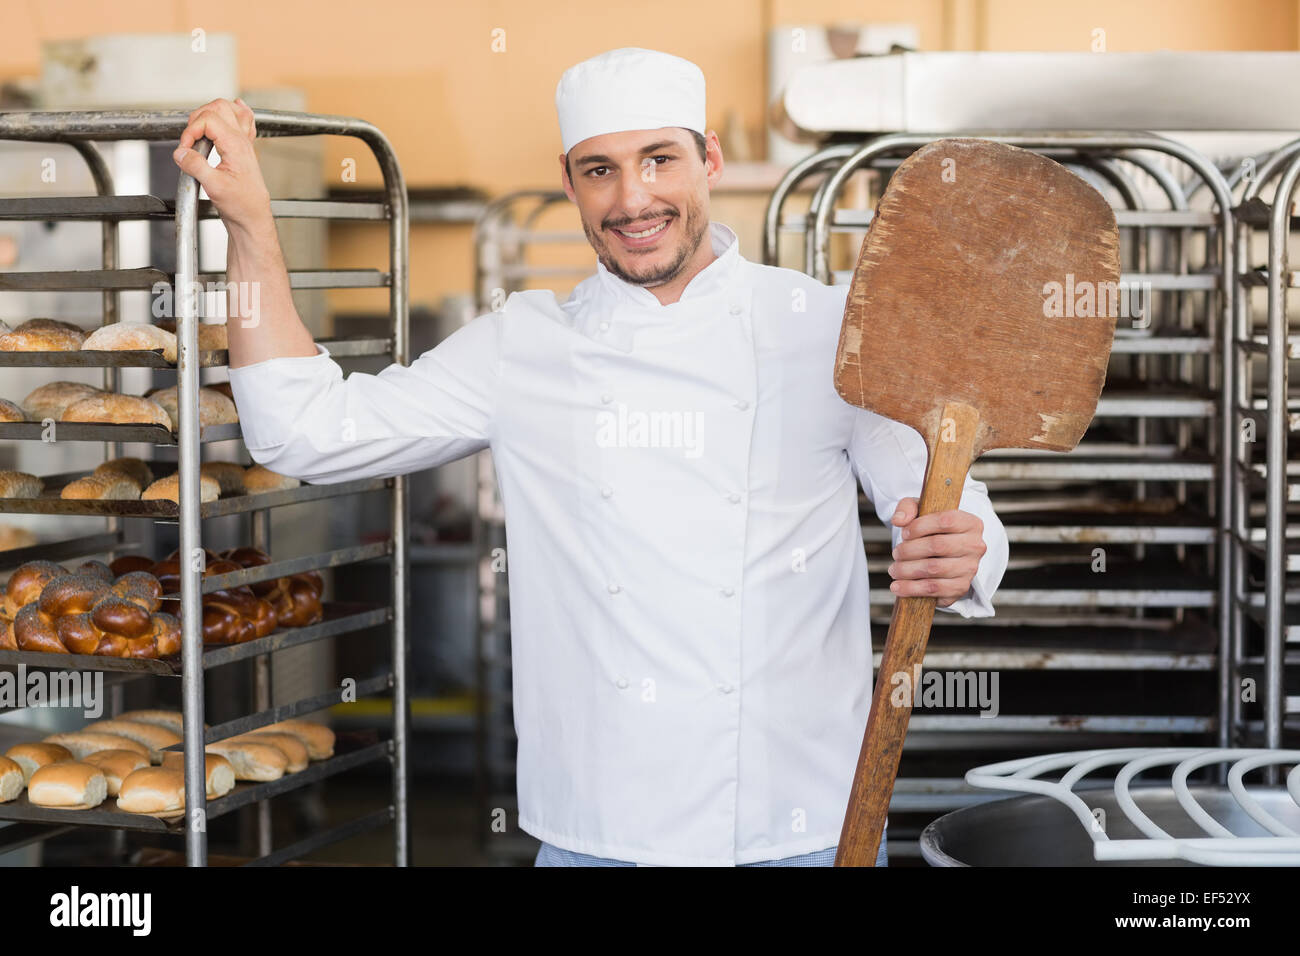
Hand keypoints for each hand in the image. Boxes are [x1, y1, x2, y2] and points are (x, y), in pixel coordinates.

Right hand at [172, 98, 271, 236]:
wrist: (253, 217)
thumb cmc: (241, 205)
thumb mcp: (214, 186)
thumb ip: (196, 166)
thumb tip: (180, 152)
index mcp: (235, 145)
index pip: (208, 119)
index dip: (191, 131)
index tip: (184, 149)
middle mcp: (241, 140)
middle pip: (218, 107)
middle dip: (197, 118)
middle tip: (189, 139)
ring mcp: (243, 143)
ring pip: (229, 110)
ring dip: (210, 113)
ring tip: (198, 130)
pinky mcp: (241, 149)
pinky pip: (243, 121)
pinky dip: (236, 113)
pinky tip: (234, 109)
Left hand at [886, 497, 985, 606]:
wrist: (942, 554)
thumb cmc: (931, 529)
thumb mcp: (921, 510)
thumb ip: (908, 507)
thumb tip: (899, 520)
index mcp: (970, 523)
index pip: (946, 520)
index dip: (920, 526)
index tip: (904, 533)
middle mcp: (975, 546)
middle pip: (937, 546)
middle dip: (909, 550)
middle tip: (895, 553)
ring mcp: (970, 568)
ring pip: (934, 569)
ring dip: (907, 570)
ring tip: (894, 569)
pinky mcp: (961, 587)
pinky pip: (935, 589)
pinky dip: (912, 588)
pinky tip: (898, 586)